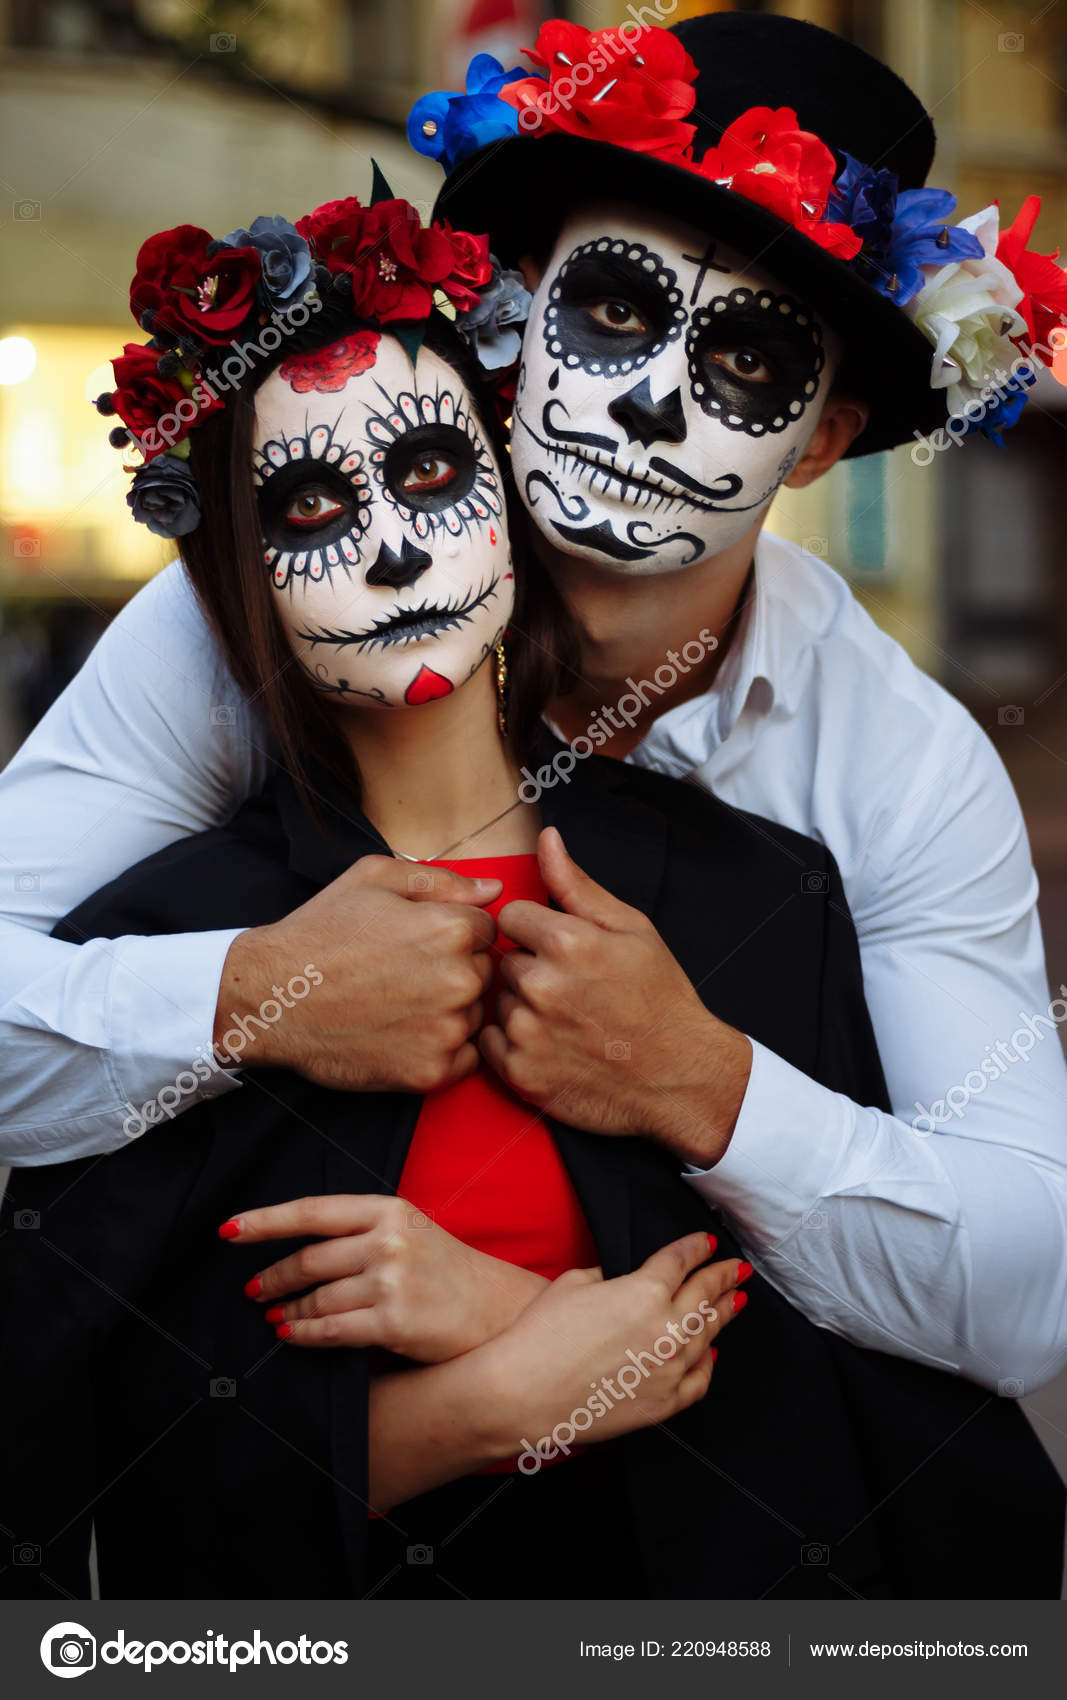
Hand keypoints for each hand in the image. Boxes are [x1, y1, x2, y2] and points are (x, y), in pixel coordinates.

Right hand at [215, 857, 500, 1092]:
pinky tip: (405, 1035)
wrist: (272, 997)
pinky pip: (465, 1059)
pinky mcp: (432, 1072)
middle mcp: (458, 980)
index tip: (419, 944)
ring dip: (451, 1011)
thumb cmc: (319, 933)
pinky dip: (444, 1050)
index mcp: (450, 929)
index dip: (455, 934)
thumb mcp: (373, 880)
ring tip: (400, 1005)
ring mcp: (446, 1030)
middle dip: (456, 972)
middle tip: (405, 975)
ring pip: (475, 1016)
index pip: (488, 931)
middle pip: (485, 974)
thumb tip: (493, 889)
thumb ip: (441, 881)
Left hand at [219, 1193, 547, 1361]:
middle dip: (271, 1277)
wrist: (494, 1308)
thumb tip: (295, 1247)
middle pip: (307, 1259)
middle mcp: (388, 1241)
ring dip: (287, 1311)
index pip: (312, 1212)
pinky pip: (330, 1330)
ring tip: (274, 1316)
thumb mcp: (408, 1230)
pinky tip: (290, 1335)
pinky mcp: (393, 1322)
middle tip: (252, 1289)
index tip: (228, 1231)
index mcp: (388, 1210)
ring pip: (315, 1298)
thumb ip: (359, 1230)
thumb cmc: (444, 1268)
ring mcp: (391, 1281)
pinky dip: (302, 1334)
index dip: (264, 1221)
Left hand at [478, 827, 750, 1162]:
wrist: (679, 1076)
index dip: (537, 931)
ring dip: (521, 1007)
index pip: (512, 917)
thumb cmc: (659, 999)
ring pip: (497, 1001)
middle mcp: (541, 986)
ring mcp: (528, 1033)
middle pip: (505, 960)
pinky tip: (550, 1044)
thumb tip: (546, 839)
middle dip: (530, 969)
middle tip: (572, 990)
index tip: (563, 951)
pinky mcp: (520, 1074)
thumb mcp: (631, 929)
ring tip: (566, 1020)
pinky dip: (512, 1044)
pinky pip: (488, 1042)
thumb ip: (577, 885)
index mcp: (567, 942)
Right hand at [481, 1232, 749, 1463]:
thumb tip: (626, 1281)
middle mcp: (667, 1328)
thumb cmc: (539, 1336)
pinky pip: (700, 1379)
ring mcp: (670, 1369)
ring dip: (724, 1313)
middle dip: (723, 1276)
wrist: (522, 1394)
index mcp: (644, 1290)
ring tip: (735, 1301)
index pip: (681, 1260)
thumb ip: (612, 1277)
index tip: (707, 1244)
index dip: (697, 1248)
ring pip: (709, 1334)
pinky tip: (713, 1351)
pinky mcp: (664, 1403)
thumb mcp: (574, 1283)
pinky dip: (710, 1362)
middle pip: (706, 1294)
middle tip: (737, 1268)